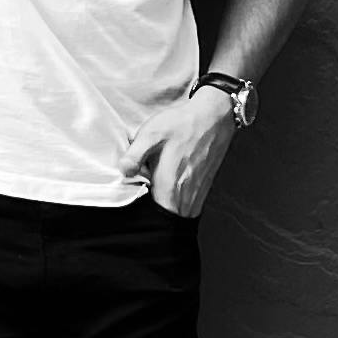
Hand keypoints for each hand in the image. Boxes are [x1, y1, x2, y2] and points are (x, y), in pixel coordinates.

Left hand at [122, 86, 240, 216]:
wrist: (212, 116)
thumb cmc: (181, 124)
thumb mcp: (150, 134)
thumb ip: (135, 155)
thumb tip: (124, 172)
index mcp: (171, 184)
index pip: (158, 219)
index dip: (146, 219)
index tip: (136, 208)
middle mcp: (187, 193)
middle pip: (169, 220)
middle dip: (156, 218)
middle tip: (144, 203)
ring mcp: (198, 192)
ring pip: (181, 215)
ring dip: (168, 212)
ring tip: (155, 197)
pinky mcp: (205, 186)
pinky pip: (190, 207)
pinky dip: (179, 206)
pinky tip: (169, 190)